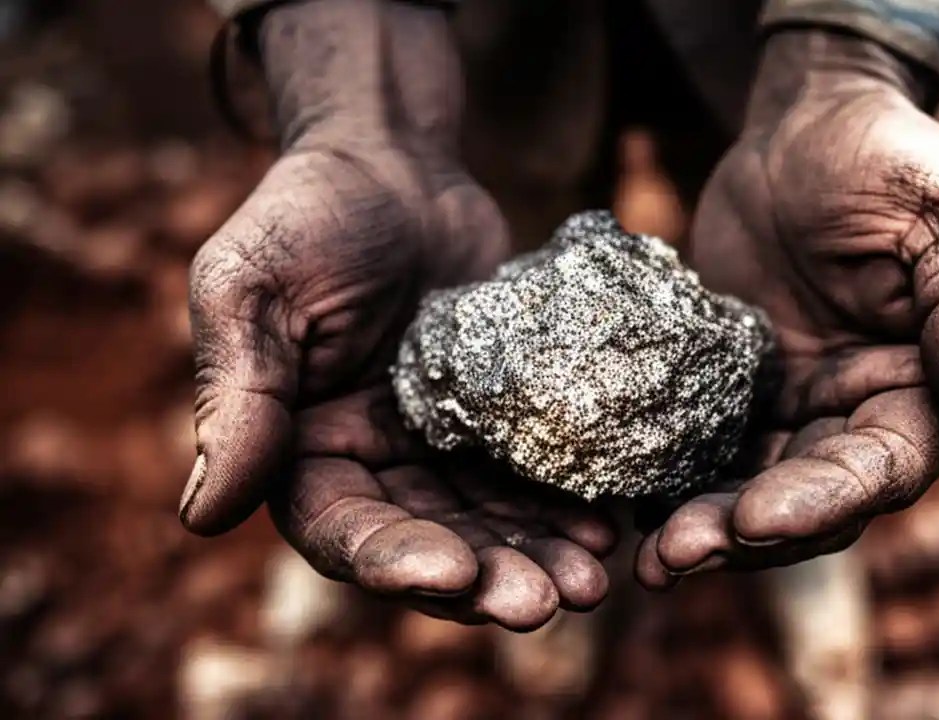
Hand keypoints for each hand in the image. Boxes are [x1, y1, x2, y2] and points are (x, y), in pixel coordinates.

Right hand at [182, 1, 612, 629]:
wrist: (395, 162)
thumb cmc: (309, 213)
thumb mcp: (251, 291)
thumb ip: (237, 399)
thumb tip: (203, 516)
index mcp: (302, 452)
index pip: (343, 530)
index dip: (395, 561)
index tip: (453, 573)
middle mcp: (376, 463)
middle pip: (431, 544)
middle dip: (487, 578)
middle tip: (545, 600)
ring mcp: (443, 445)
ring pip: (490, 523)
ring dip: (538, 558)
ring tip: (592, 582)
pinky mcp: (501, 417)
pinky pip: (534, 473)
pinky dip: (568, 505)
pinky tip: (612, 526)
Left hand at [637, 30, 938, 586]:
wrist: (807, 127)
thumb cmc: (894, 157)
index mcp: (931, 387)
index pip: (887, 466)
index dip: (824, 500)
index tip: (757, 518)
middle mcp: (864, 413)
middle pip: (813, 500)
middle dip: (747, 534)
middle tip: (675, 554)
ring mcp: (795, 408)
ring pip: (754, 490)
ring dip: (705, 528)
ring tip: (650, 558)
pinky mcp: (734, 391)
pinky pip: (705, 449)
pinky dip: (672, 482)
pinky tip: (627, 508)